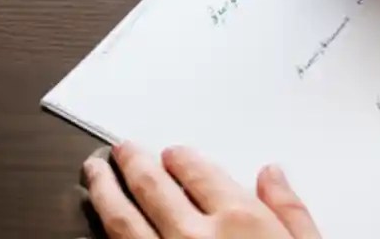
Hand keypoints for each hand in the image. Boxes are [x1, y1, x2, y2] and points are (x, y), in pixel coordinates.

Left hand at [84, 142, 320, 238]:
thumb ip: (290, 212)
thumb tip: (273, 175)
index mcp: (240, 222)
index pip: (200, 172)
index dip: (182, 158)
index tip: (174, 154)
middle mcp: (194, 238)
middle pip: (153, 185)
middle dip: (135, 162)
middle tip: (123, 150)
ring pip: (121, 219)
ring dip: (105, 189)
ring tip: (95, 173)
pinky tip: (89, 231)